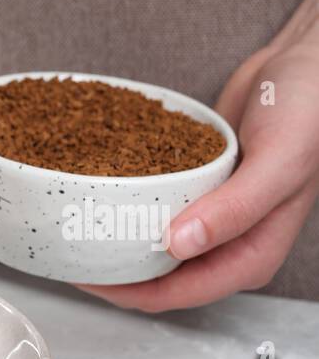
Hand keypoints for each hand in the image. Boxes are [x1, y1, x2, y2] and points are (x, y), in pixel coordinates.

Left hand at [80, 0, 318, 310]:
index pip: (172, 295)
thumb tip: (179, 245)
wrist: (309, 63)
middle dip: (109, 272)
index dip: (123, 292)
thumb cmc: (311, 109)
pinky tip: (94, 195)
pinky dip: (122, 207)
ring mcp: (208, 219)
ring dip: (110, 241)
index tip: (81, 273)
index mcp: (249, 256)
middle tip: (63, 249)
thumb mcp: (280, 161)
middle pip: (152, 279)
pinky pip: (149, 210)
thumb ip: (236, 207)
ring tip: (69, 225)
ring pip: (146, 247)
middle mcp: (225, 245)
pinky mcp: (194, 192)